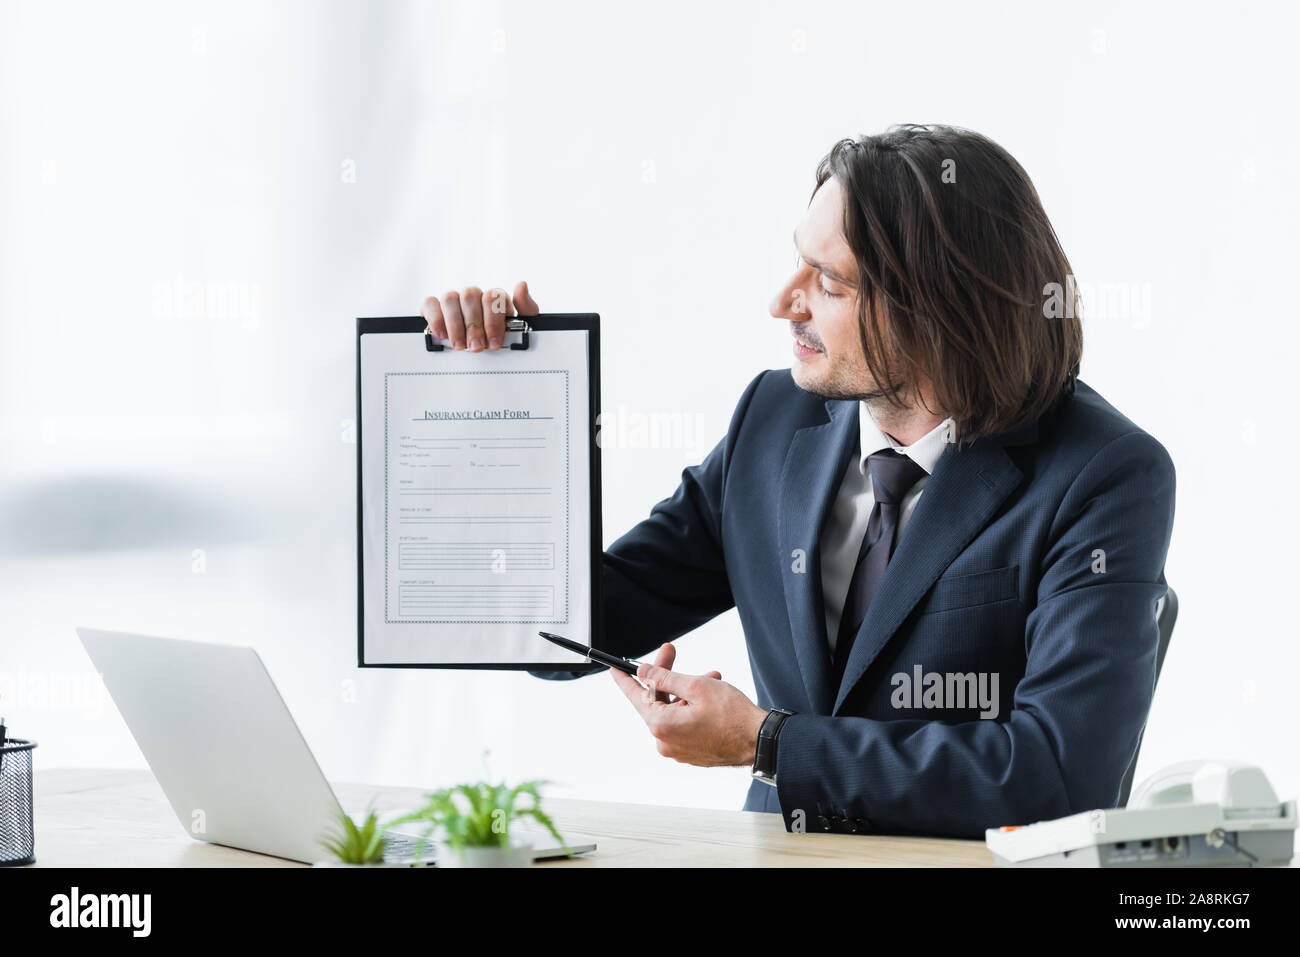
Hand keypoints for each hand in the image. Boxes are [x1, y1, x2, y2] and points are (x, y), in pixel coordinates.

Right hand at [420, 280, 539, 351]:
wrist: (482, 352)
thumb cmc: (501, 339)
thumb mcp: (521, 327)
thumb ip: (526, 308)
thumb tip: (522, 285)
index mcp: (494, 298)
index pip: (493, 296)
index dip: (493, 320)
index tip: (494, 342)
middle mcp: (473, 295)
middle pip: (471, 295)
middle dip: (474, 325)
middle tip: (476, 347)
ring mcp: (453, 299)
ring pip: (450, 297)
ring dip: (455, 324)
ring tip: (459, 345)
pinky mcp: (434, 307)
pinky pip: (430, 303)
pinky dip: (435, 317)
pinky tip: (442, 334)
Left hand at [610, 643, 766, 767]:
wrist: (759, 741)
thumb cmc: (733, 716)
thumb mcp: (695, 686)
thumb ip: (665, 678)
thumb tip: (644, 672)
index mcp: (661, 725)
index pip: (635, 696)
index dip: (625, 678)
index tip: (615, 668)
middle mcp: (665, 741)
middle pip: (657, 700)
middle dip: (668, 676)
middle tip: (671, 652)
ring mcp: (678, 750)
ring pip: (674, 710)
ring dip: (687, 691)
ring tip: (709, 678)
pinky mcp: (692, 752)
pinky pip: (684, 723)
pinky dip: (693, 707)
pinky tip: (711, 694)